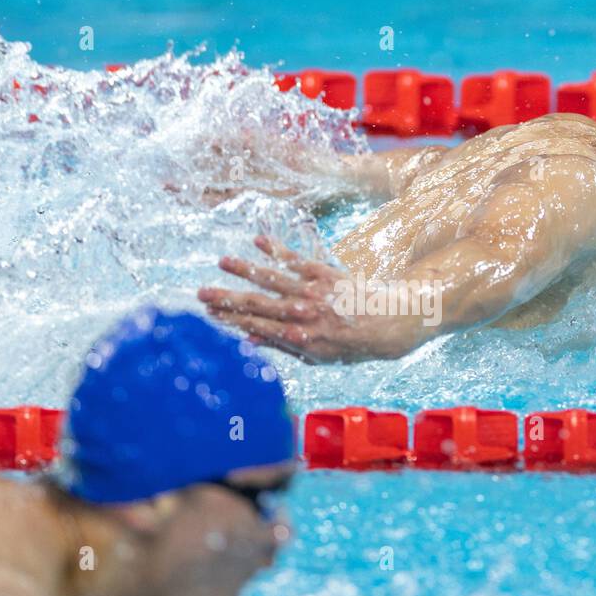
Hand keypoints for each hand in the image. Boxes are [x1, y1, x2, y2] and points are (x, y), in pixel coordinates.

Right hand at [198, 236, 417, 362]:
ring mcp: (315, 293)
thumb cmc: (355, 345)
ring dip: (244, 270)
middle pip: (257, 305)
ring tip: (222, 262)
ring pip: (272, 280)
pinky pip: (296, 259)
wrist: (394, 324)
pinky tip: (256, 240)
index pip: (256, 328)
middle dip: (227, 299)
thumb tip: (251, 340)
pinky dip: (275, 249)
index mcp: (300, 340)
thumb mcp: (320, 356)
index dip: (230, 321)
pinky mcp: (326, 274)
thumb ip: (285, 347)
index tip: (208, 316)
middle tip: (200, 293)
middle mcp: (304, 316)